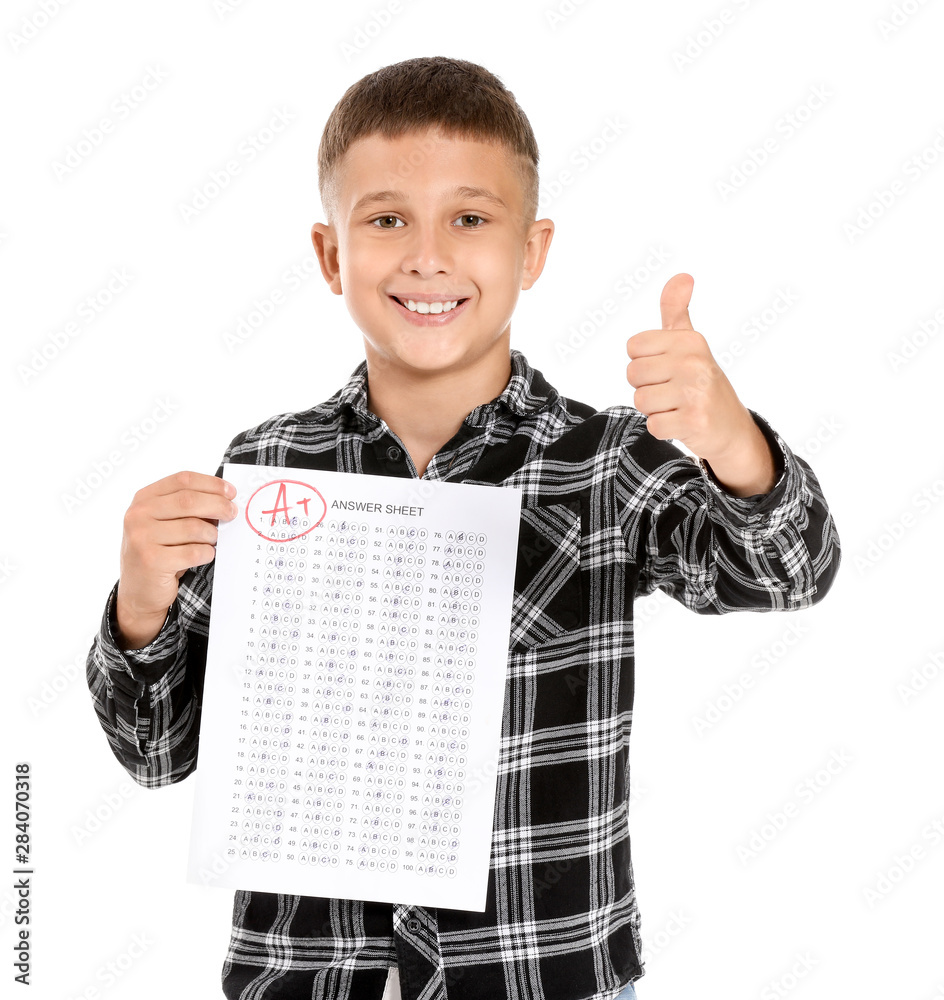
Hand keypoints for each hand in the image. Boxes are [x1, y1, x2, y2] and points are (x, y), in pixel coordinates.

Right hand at [115, 471, 237, 648]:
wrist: (139, 592)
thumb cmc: (160, 553)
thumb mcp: (166, 524)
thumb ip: (187, 508)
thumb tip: (226, 500)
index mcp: (143, 499)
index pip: (182, 480)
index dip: (211, 484)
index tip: (230, 492)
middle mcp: (138, 515)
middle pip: (190, 500)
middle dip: (219, 506)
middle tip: (232, 514)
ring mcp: (142, 538)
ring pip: (195, 527)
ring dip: (212, 535)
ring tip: (211, 541)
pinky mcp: (152, 561)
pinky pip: (194, 552)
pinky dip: (206, 553)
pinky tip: (204, 555)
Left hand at [625, 273, 774, 495]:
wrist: (731, 428)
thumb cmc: (702, 383)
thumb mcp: (691, 344)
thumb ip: (676, 310)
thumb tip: (682, 276)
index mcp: (690, 340)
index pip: (633, 347)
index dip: (644, 363)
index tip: (666, 370)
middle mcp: (694, 362)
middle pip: (633, 375)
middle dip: (647, 388)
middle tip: (672, 391)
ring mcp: (695, 392)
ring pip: (640, 401)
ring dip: (655, 410)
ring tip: (677, 406)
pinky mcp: (693, 420)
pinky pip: (653, 426)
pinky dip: (663, 429)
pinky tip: (682, 422)